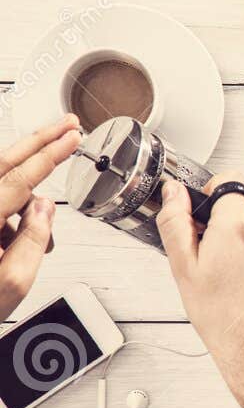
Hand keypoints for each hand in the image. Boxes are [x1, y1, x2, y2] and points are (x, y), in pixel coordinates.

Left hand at [0, 116, 79, 317]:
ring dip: (21, 200)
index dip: (52, 154)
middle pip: (3, 161)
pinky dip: (5, 214)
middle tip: (67, 123)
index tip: (73, 137)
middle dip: (39, 139)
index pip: (22, 177)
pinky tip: (9, 246)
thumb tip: (45, 209)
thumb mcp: (12, 283)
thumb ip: (35, 240)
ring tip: (29, 242)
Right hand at [157, 176, 243, 407]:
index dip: (213, 196)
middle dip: (233, 208)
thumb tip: (174, 190)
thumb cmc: (222, 314)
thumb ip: (176, 221)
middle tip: (220, 240)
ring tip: (239, 259)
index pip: (229, 181)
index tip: (207, 213)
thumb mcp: (184, 268)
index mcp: (238, 226)